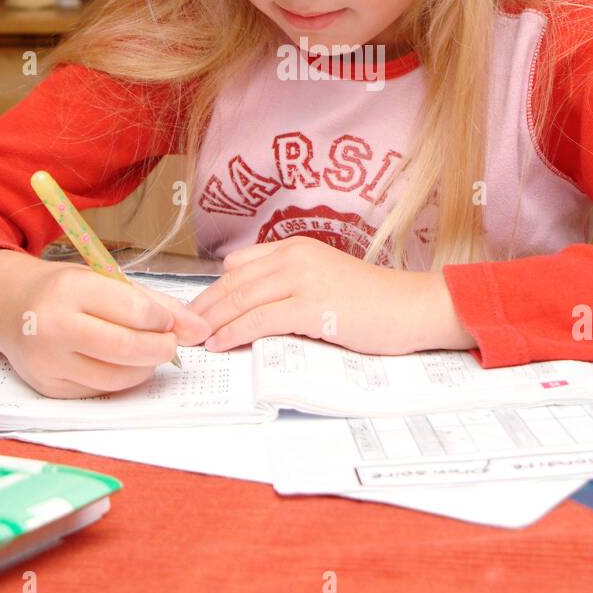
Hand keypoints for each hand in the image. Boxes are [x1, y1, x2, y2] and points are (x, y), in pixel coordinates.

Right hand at [0, 250, 211, 398]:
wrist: (10, 307)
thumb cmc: (66, 290)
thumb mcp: (105, 281)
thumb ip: (154, 303)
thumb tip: (200, 329)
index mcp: (71, 289)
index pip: (133, 310)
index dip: (163, 320)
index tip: (171, 321)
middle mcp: (54, 326)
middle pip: (125, 349)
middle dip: (161, 349)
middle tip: (171, 344)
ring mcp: (48, 361)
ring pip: (115, 378)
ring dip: (145, 368)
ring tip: (149, 354)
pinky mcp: (49, 387)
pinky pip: (99, 391)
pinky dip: (122, 380)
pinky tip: (124, 365)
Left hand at [186, 236, 473, 355]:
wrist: (413, 307)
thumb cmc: (373, 302)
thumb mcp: (324, 281)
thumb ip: (289, 285)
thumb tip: (250, 306)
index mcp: (295, 247)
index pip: (238, 266)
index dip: (212, 291)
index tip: (195, 313)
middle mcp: (295, 255)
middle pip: (233, 282)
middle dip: (202, 308)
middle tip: (179, 330)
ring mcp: (303, 278)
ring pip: (241, 299)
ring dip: (211, 322)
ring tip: (192, 341)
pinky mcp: (312, 305)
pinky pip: (260, 319)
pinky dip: (235, 334)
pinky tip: (220, 345)